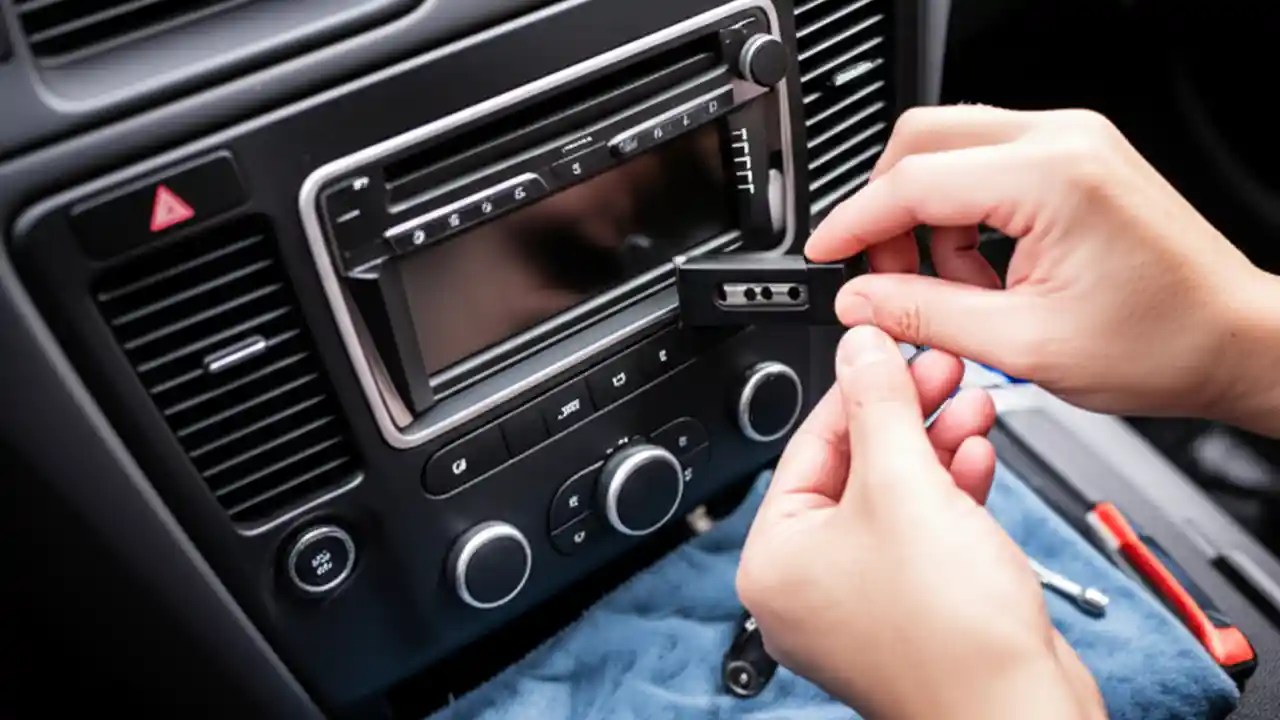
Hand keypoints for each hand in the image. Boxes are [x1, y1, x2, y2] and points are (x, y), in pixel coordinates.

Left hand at [736, 326, 1103, 718]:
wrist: (1020, 716)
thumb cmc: (949, 638)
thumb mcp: (906, 487)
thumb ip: (879, 406)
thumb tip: (860, 347)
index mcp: (775, 561)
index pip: (808, 446)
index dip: (857, 389)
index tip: (890, 349)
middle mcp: (809, 587)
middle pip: (854, 469)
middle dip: (905, 415)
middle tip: (940, 369)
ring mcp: (862, 604)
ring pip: (894, 498)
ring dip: (935, 446)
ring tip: (971, 404)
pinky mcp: (915, 612)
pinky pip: (923, 534)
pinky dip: (950, 493)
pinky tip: (977, 458)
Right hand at [806, 105, 1279, 434]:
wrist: (1233, 340)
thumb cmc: (1161, 343)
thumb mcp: (1023, 345)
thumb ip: (925, 315)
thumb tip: (858, 300)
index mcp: (1051, 176)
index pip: (913, 182)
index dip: (854, 223)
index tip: (824, 256)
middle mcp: (1061, 139)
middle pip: (921, 142)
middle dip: (887, 210)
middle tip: (886, 276)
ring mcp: (1071, 141)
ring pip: (948, 150)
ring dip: (927, 216)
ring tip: (951, 288)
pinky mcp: (1074, 157)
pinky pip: (985, 165)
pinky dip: (962, 214)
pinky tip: (981, 270)